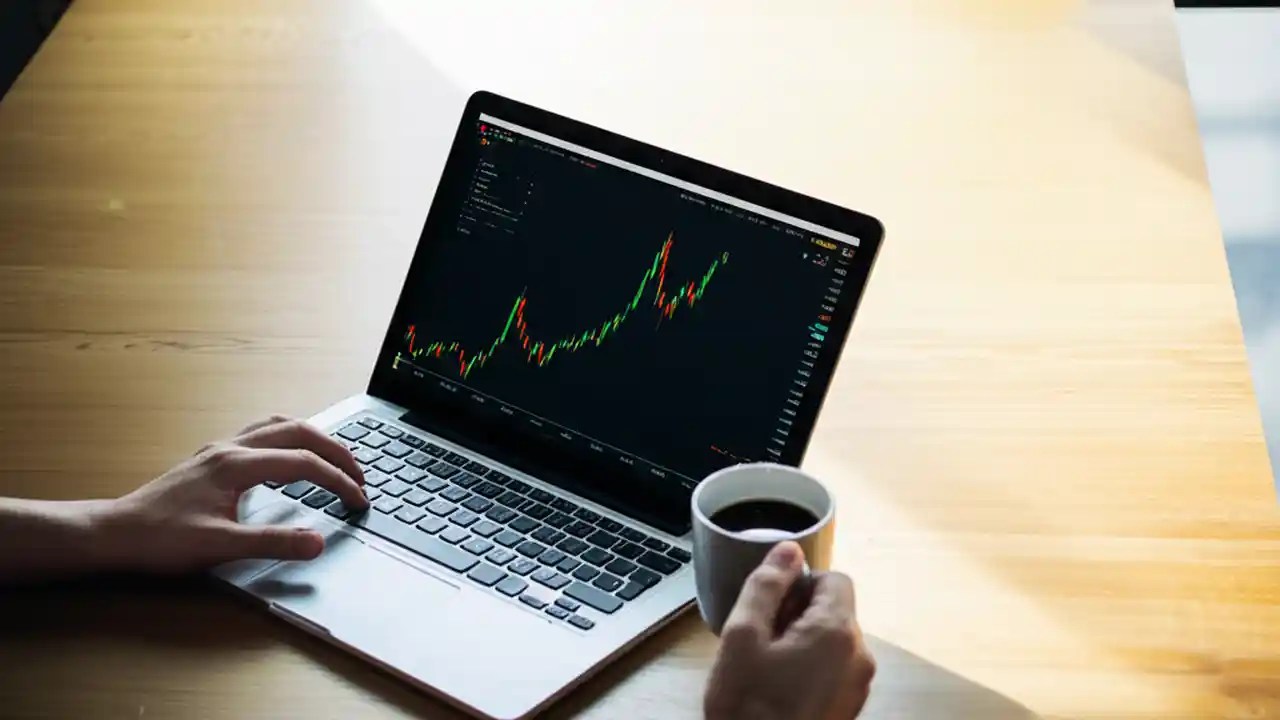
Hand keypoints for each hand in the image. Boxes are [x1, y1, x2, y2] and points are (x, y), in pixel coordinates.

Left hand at [96, 415, 366, 572]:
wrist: (115, 533)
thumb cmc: (161, 540)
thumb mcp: (220, 548)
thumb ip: (273, 544)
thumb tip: (318, 542)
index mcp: (236, 465)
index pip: (303, 463)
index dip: (338, 481)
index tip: (358, 500)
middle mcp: (230, 448)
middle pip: (298, 431)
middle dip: (335, 451)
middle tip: (360, 474)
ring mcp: (220, 449)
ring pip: (279, 425)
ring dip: (313, 438)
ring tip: (335, 459)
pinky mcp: (212, 457)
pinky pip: (262, 434)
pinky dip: (290, 440)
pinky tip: (291, 460)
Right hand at [704, 542, 874, 719]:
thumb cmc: (748, 707)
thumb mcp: (742, 636)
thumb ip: (766, 586)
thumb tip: (788, 549)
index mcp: (837, 631)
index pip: (834, 577)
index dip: (799, 584)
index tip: (769, 609)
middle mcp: (859, 656)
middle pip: (834, 610)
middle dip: (797, 614)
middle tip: (760, 641)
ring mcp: (858, 686)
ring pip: (832, 641)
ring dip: (801, 643)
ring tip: (766, 669)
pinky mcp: (849, 708)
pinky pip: (833, 669)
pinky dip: (809, 668)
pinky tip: (778, 690)